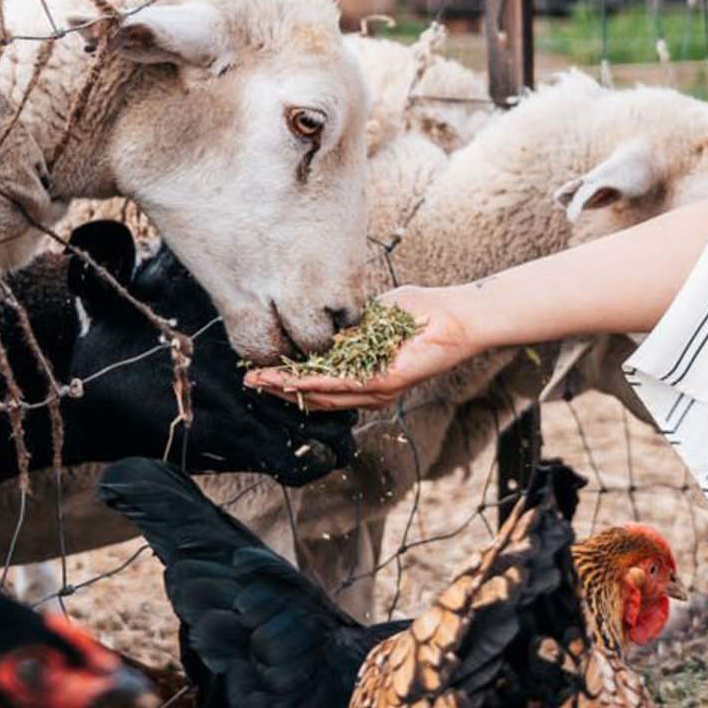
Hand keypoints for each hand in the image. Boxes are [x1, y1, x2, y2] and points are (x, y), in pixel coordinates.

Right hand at [243, 286, 481, 411]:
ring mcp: (375, 389)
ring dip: (288, 388)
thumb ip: (350, 325)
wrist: (457, 317)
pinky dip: (312, 382)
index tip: (260, 369)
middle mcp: (368, 389)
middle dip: (279, 388)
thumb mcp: (374, 317)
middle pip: (314, 395)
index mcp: (364, 374)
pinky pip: (340, 384)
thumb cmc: (421, 312)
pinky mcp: (383, 383)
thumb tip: (322, 324)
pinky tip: (289, 378)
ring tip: (260, 381)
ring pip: (322, 394)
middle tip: (250, 380)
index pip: (319, 383)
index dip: (288, 378)